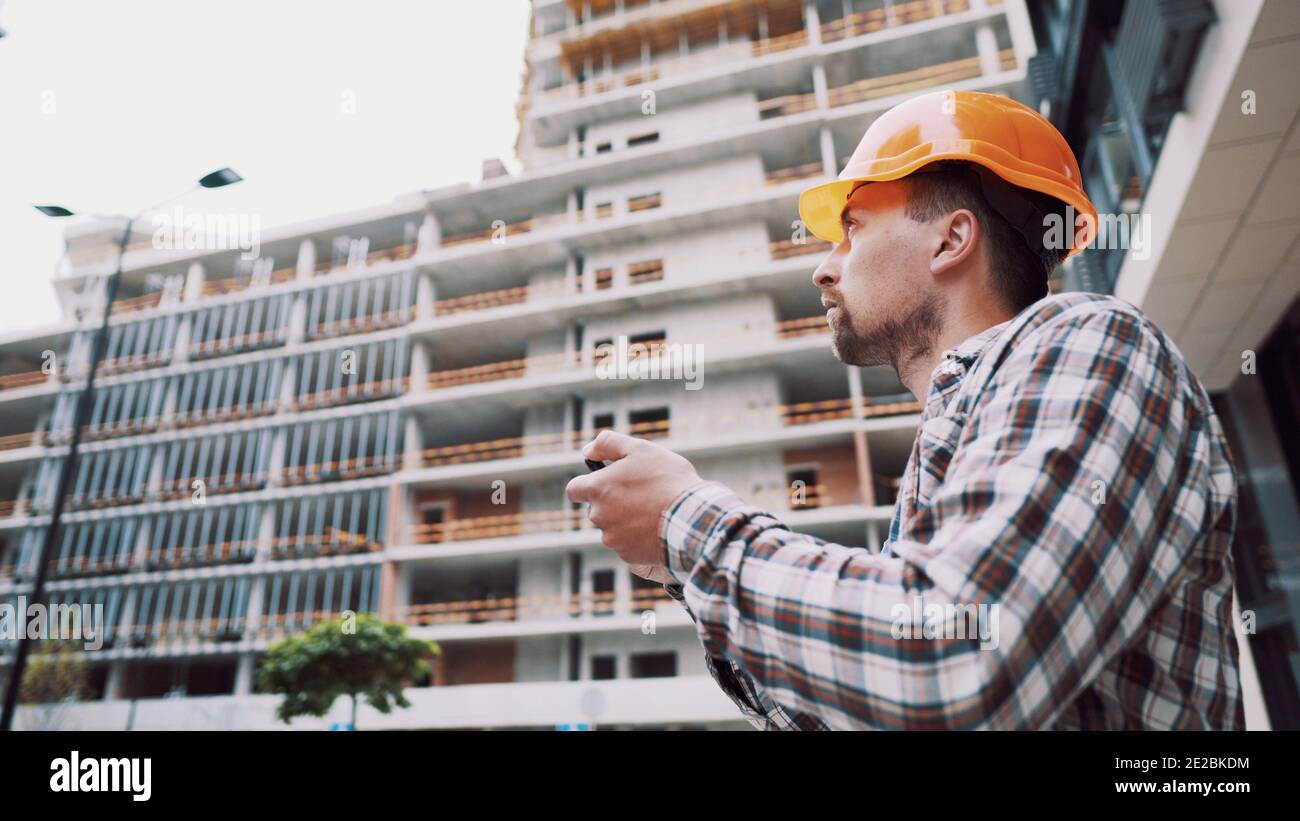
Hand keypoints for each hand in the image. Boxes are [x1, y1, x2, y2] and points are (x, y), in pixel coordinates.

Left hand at [565, 430, 705, 582]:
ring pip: (613, 528)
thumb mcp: (640, 449)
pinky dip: (638, 538)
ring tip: (653, 511)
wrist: (692, 518)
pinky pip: (628, 545)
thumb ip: (608, 444)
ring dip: (626, 520)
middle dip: (612, 503)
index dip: (588, 485)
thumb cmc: (667, 480)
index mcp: (597, 489)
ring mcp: (612, 538)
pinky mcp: (628, 555)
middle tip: (640, 494)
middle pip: (596, 509)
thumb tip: (587, 451)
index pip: (574, 490)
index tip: (604, 484)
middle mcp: (598, 516)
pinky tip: (656, 528)